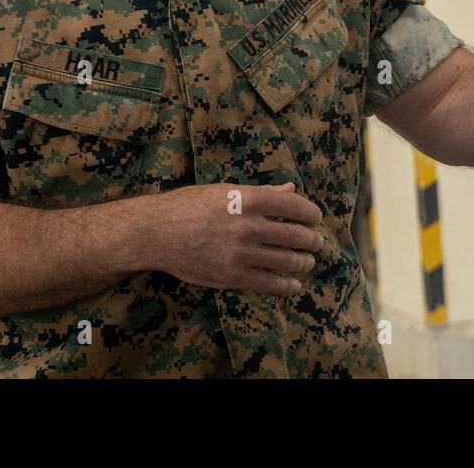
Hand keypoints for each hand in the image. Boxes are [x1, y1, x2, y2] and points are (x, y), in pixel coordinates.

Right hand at [153, 182, 324, 296]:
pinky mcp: (233, 276)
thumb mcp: (225, 191)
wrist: (156, 233)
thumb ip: (261, 192)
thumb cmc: (188, 206)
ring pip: (287, 261)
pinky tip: (293, 285)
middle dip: (312, 240)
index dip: (311, 213)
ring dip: (303, 262)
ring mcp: (241, 253)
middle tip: (317, 242)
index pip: (294, 205)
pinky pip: (269, 284)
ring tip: (307, 261)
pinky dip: (287, 286)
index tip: (316, 218)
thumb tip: (290, 188)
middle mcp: (248, 226)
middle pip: (295, 235)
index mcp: (248, 199)